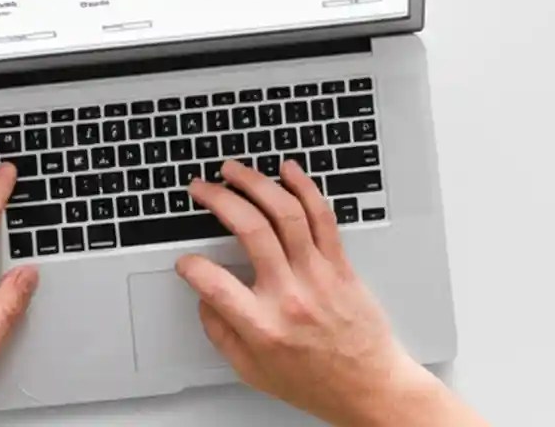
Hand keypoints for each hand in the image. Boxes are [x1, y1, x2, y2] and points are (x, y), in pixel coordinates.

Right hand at [178, 161, 485, 426]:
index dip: (191, 266)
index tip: (185, 260)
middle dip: (219, 199)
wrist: (368, 385)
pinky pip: (322, 218)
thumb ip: (222, 333)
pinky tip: (288, 171)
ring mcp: (318, 275)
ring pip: (286, 214)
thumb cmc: (315, 382)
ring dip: (256, 183)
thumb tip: (204, 299)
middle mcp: (290, 295)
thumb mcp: (252, 371)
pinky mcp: (340, 266)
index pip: (214, 283)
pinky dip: (304, 188)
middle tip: (202, 187)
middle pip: (250, 230)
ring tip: (234, 169)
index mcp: (262, 325)